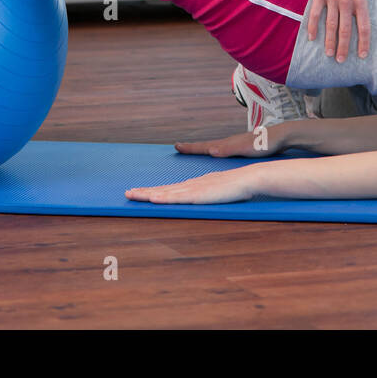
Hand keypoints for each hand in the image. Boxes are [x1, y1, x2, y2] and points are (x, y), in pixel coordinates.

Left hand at [125, 167, 255, 204]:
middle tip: (127, 193)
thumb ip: (209, 193)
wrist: (249, 178)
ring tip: (132, 195)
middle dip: (144, 191)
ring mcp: (194, 188)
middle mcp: (191, 185)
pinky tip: (153, 198)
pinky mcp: (199, 194)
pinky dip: (164, 197)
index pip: (171, 189)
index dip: (155, 191)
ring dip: (148, 194)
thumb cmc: (237, 186)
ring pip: (166, 192)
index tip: (141, 192)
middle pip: (164, 188)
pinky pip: (177, 197)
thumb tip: (201, 196)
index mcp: (195, 184)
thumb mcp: (219, 190)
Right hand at [174, 126, 286, 157]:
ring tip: (195, 150)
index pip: (205, 146)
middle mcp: (230, 143)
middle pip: (207, 145)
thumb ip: (229, 149)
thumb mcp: (246, 148)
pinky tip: (219, 156)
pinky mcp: (244, 148)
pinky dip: (216, 152)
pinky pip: (224, 151)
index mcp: (227, 144)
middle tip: (179, 147)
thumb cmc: (265, 143)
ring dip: (204, 149)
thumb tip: (211, 150)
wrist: (282, 136)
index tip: (176, 146)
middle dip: (193, 147)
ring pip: (215, 147)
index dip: (191, 148)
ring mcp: (237, 145)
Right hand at [309, 0, 376, 60]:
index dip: (363, 43)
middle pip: (345, 30)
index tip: (362, 55)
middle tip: (341, 60)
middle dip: (343, 47)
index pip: (363, 27)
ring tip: (329, 54)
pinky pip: (316, 13)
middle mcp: (347, 1)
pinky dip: (313, 26)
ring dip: (329, 41)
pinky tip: (312, 38)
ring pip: (330, 24)